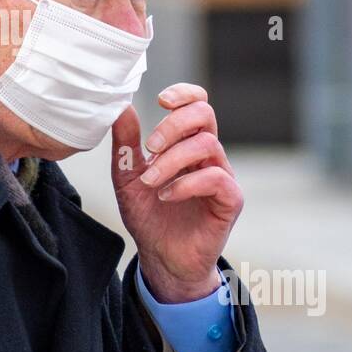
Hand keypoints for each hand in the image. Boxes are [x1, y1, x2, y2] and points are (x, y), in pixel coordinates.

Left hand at [110, 83, 242, 303]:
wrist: (161, 258)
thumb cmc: (149, 216)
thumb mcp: (127, 177)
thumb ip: (126, 143)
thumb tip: (122, 107)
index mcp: (186, 144)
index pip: (197, 104)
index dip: (184, 94)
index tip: (161, 100)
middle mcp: (208, 155)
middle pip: (205, 115)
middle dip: (174, 124)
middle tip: (150, 146)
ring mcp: (221, 176)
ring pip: (207, 145)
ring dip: (172, 160)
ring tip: (151, 182)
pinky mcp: (230, 201)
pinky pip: (217, 178)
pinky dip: (187, 183)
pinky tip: (167, 196)